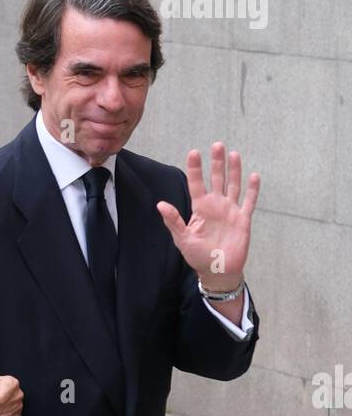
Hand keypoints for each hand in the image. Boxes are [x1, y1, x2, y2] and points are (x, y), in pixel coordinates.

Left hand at [156, 143, 258, 285]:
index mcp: (200, 208)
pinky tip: (254, 176)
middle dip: (217, 163)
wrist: (217, 271)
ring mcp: (230, 211)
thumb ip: (174, 221)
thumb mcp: (183, 239)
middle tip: (217, 145)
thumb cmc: (197, 256)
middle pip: (217, 179)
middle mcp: (216, 205)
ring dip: (234, 170)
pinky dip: (252, 190)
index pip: (196, 184)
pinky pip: (249, 202)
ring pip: (233, 185)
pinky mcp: (243, 219)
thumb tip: (160, 204)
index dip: (195, 169)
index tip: (194, 153)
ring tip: (233, 154)